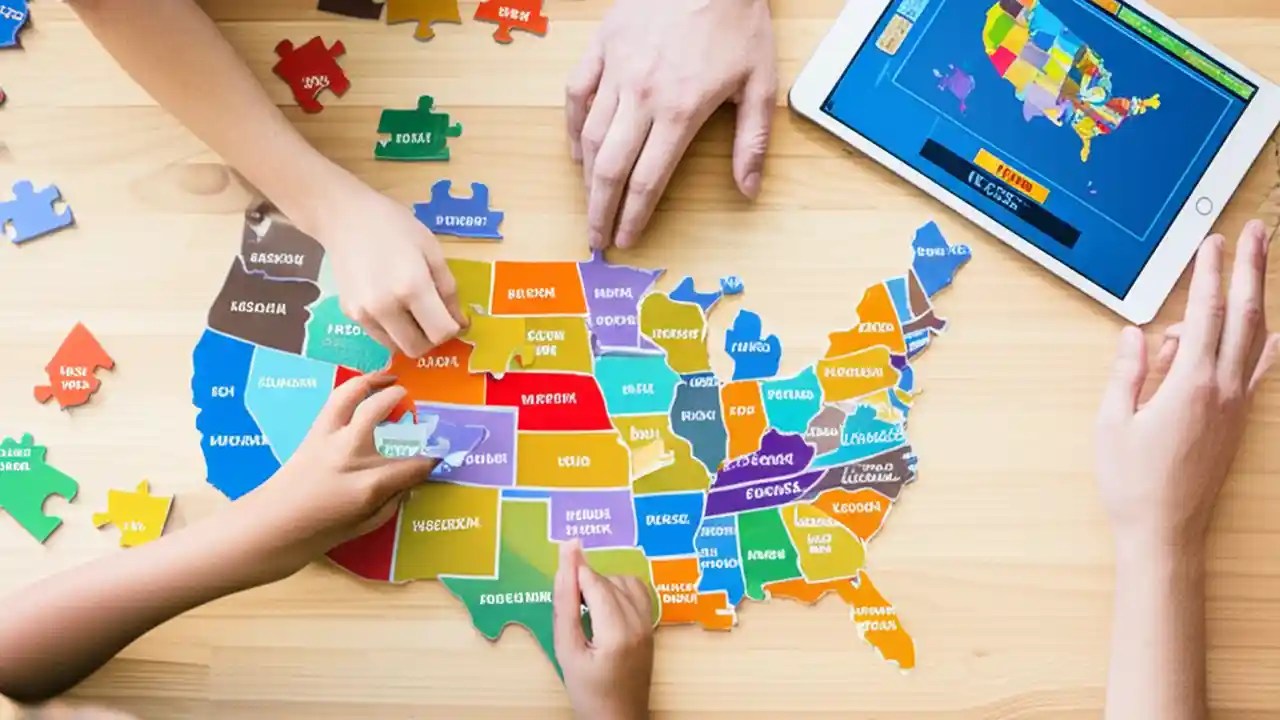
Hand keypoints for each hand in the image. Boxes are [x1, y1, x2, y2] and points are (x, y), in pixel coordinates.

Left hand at [236, 373, 437, 581]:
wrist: (270, 529)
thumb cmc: (319, 535)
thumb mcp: (366, 524)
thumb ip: (392, 499)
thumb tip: (408, 481)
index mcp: (369, 483)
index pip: (414, 464)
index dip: (429, 462)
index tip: (435, 459)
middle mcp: (350, 452)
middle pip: (379, 410)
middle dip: (399, 400)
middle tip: (410, 401)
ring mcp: (327, 438)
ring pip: (351, 393)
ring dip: (372, 380)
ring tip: (389, 378)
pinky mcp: (311, 433)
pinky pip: (335, 402)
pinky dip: (351, 390)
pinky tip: (363, 390)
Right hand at [305, 175, 465, 356]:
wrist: (344, 217)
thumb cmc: (394, 226)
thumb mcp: (432, 250)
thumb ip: (448, 289)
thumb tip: (460, 322)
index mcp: (412, 287)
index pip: (440, 332)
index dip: (453, 329)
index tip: (453, 318)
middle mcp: (386, 307)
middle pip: (417, 348)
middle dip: (432, 338)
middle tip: (434, 319)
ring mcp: (364, 313)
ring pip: (396, 347)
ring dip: (411, 337)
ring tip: (412, 310)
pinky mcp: (350, 313)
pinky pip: (379, 336)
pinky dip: (392, 330)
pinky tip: (392, 305)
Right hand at [553, 540, 654, 719]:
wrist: (618, 719)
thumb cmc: (587, 691)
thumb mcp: (567, 650)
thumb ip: (565, 604)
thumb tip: (565, 562)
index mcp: (618, 631)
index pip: (596, 583)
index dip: (576, 568)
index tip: (559, 554)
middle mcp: (639, 622)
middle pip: (609, 581)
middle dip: (585, 582)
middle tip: (568, 603)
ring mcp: (649, 624)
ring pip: (625, 582)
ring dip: (603, 584)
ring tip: (584, 608)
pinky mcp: (651, 626)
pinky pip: (638, 592)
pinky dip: (619, 589)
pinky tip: (604, 606)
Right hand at [566, 0, 775, 249]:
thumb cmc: (736, 20)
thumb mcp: (759, 82)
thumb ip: (751, 140)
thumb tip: (747, 189)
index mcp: (680, 110)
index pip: (648, 180)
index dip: (634, 216)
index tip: (626, 239)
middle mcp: (642, 96)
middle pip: (612, 168)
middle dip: (601, 210)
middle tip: (596, 238)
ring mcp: (617, 70)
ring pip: (592, 136)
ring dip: (587, 177)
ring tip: (589, 203)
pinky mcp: (602, 46)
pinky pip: (577, 94)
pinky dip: (574, 126)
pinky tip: (578, 150)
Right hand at [1096, 221, 1277, 548]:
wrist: (1165, 532)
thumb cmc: (1134, 483)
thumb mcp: (1113, 422)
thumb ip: (1128, 372)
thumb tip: (1137, 334)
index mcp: (1190, 386)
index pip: (1207, 315)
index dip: (1211, 273)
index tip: (1211, 242)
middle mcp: (1224, 391)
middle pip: (1245, 317)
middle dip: (1251, 270)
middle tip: (1256, 233)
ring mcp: (1236, 406)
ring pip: (1256, 340)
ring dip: (1260, 299)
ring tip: (1259, 268)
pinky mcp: (1237, 422)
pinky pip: (1259, 374)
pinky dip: (1267, 349)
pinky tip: (1275, 334)